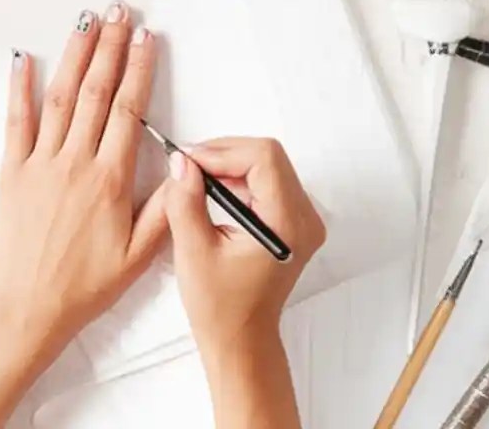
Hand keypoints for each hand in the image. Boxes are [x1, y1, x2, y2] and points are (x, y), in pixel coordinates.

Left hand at [0, 3, 163, 428]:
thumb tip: (187, 167)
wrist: (28, 308)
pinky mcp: (12, 174)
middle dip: (110, 47)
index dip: (139, 69)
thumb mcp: (142, 254)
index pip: (128, 110)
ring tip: (85, 21)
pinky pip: (15, 123)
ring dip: (74, 55)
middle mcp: (74, 164)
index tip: (147, 37)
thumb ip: (167, 207)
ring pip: (59, 98)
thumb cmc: (88, 284)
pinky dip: (19, 88)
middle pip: (95, 92)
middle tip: (120, 11)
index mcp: (110, 180)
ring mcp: (40, 166)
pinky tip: (23, 58)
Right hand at [162, 138, 325, 351]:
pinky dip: (242, 179)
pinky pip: (271, 183)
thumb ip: (187, 201)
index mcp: (288, 224)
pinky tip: (214, 189)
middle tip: (188, 165)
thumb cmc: (219, 305)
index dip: (223, 151)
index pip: (264, 159)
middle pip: (271, 157)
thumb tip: (182, 162)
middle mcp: (306, 218)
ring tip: (196, 177)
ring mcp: (305, 220)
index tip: (188, 160)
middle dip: (226, 153)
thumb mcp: (193, 252)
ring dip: (232, 164)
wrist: (242, 337)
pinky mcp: (296, 222)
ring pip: (271, 166)